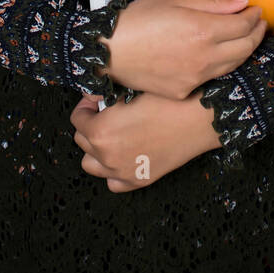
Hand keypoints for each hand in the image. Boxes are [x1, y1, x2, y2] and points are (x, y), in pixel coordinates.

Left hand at [70, 90, 221, 191]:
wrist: (197, 120)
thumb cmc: (167, 100)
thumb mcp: (130, 91)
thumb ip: (105, 96)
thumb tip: (92, 96)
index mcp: (101, 131)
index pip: (77, 119)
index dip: (85, 106)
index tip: (96, 100)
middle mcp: (107, 155)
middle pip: (82, 141)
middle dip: (90, 124)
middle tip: (105, 113)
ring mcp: (122, 171)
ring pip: (91, 164)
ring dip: (95, 149)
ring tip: (111, 135)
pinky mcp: (139, 180)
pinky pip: (112, 181)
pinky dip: (112, 170)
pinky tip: (123, 153)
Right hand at [97, 0, 266, 101]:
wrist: (108, 52)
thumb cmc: (138, 20)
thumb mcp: (175, 1)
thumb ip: (213, 4)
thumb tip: (243, 0)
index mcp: (203, 30)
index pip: (244, 24)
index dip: (254, 16)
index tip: (256, 9)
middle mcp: (204, 58)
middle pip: (245, 48)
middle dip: (256, 33)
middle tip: (259, 23)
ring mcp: (195, 78)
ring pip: (233, 66)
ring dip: (244, 50)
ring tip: (246, 37)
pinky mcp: (184, 90)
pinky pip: (212, 78)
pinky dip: (222, 65)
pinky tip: (220, 55)